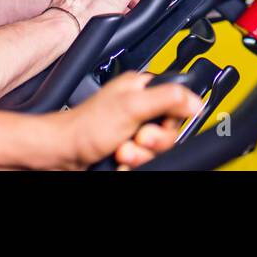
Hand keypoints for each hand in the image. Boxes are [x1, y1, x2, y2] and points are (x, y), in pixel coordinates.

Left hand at [59, 72, 201, 169]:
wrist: (60, 155)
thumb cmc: (84, 127)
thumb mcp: (132, 107)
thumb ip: (167, 98)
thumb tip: (196, 100)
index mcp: (142, 90)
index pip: (177, 103)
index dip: (171, 119)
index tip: (155, 125)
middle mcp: (139, 110)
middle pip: (169, 131)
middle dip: (152, 141)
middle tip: (135, 139)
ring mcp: (132, 132)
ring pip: (156, 151)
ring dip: (139, 156)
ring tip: (121, 152)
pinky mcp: (126, 152)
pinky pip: (144, 163)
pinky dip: (132, 167)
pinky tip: (118, 162)